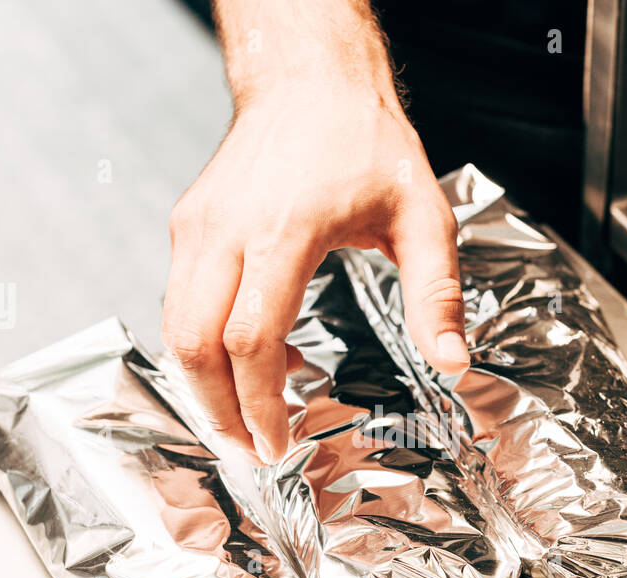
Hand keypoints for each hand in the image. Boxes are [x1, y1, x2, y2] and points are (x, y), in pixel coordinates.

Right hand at [162, 87, 466, 464]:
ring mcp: (197, 227)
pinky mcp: (187, 225)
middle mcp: (227, 230)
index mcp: (285, 231)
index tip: (278, 443)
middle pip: (194, 345)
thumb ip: (436, 294)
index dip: (259, 404)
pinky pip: (178, 302)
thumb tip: (452, 363)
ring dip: (202, 385)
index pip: (251, 340)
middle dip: (218, 411)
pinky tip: (244, 365)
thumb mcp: (422, 216)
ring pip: (174, 328)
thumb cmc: (364, 142)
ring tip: (242, 420)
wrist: (309, 80)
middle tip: (252, 449)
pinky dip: (200, 348)